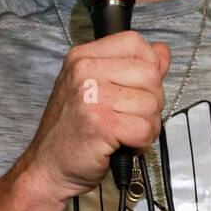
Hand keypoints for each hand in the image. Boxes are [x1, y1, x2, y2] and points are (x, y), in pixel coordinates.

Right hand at [22, 30, 171, 201]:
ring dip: (147, 127)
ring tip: (124, 134)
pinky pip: (145, 129)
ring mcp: (92, 97)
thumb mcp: (99, 89)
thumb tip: (162, 52)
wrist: (49, 167)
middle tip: (130, 118)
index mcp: (83, 58)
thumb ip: (132, 68)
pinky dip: (141, 143)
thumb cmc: (73, 132)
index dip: (149, 67)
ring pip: (151, 104)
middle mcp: (84, 72)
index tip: (137, 89)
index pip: (135, 43)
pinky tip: (123, 145)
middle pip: (150, 75)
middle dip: (152, 103)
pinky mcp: (101, 125)